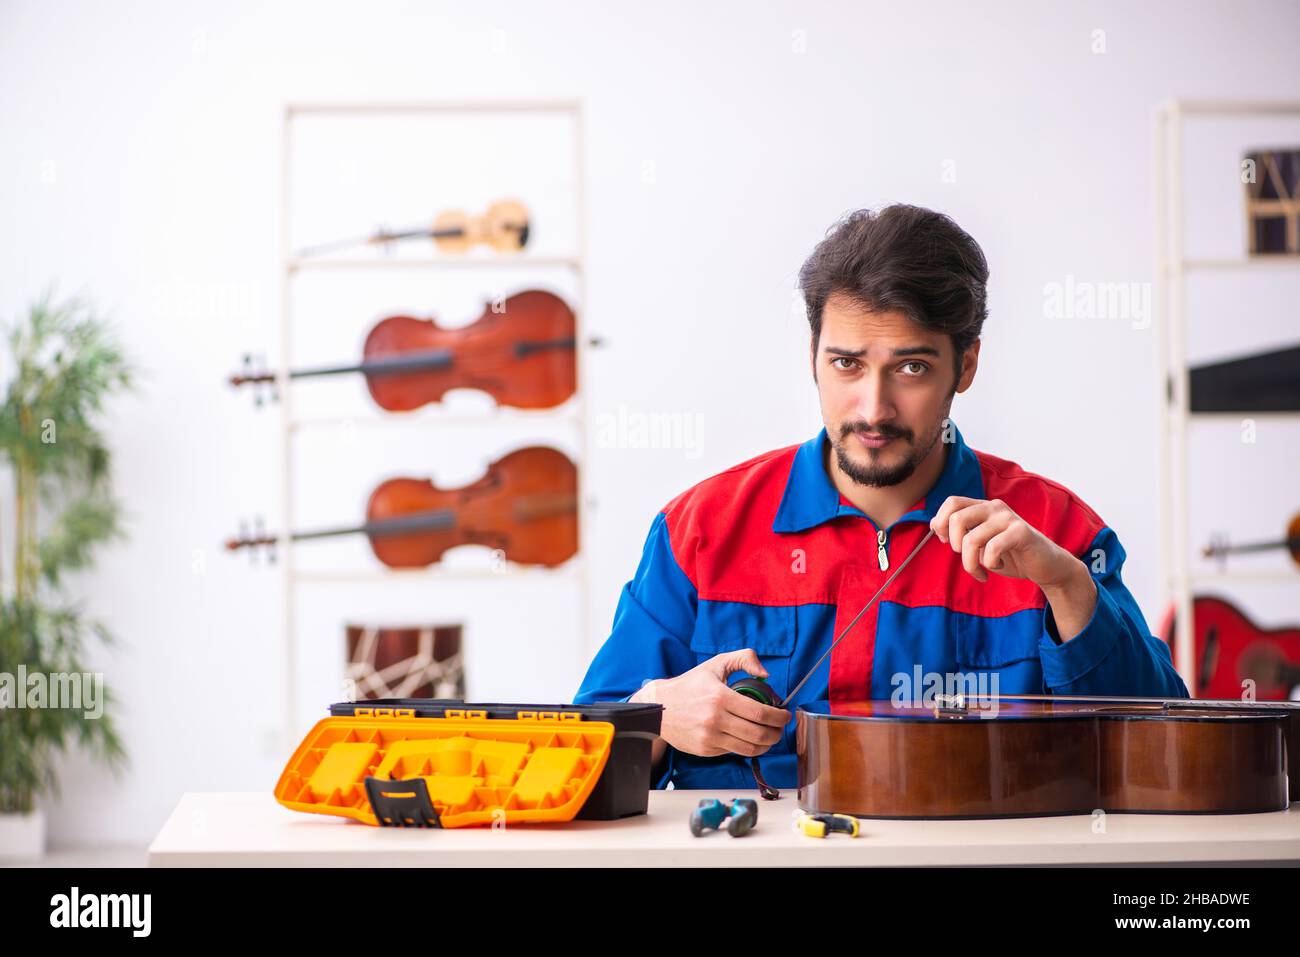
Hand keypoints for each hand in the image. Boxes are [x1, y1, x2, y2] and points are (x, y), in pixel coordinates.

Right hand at [632, 649, 791, 757]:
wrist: (660, 707)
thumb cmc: (689, 685)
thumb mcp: (716, 664)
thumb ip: (744, 658)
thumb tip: (766, 674)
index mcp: (720, 697)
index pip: (760, 713)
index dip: (779, 717)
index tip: (785, 715)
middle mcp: (715, 719)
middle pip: (758, 734)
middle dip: (776, 733)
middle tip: (780, 728)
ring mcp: (710, 737)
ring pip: (749, 748)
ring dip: (766, 745)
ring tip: (770, 737)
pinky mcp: (706, 749)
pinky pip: (734, 752)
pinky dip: (747, 748)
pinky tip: (750, 740)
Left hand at [929, 496, 1080, 589]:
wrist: (1045, 566)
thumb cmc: (1010, 555)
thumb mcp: (980, 544)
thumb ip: (960, 533)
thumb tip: (934, 525)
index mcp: (982, 507)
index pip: (951, 502)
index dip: (942, 522)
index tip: (948, 542)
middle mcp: (994, 507)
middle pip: (956, 519)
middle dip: (955, 546)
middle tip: (967, 558)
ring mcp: (1008, 518)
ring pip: (971, 540)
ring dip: (971, 564)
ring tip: (981, 570)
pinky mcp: (1021, 532)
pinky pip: (991, 549)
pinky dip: (989, 564)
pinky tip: (998, 566)